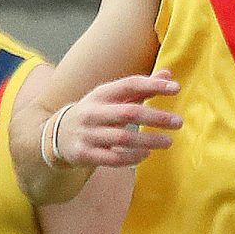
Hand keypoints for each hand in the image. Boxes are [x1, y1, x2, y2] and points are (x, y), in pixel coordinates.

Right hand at [52, 74, 182, 168]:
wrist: (56, 136)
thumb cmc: (94, 114)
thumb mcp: (111, 98)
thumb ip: (140, 88)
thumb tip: (168, 75)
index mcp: (101, 95)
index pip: (129, 85)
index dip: (153, 86)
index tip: (176, 89)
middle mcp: (92, 113)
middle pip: (129, 113)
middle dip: (156, 117)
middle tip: (178, 122)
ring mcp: (86, 134)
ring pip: (122, 138)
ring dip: (148, 141)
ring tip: (167, 142)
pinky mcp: (83, 154)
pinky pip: (111, 158)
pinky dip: (131, 158)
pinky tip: (145, 155)